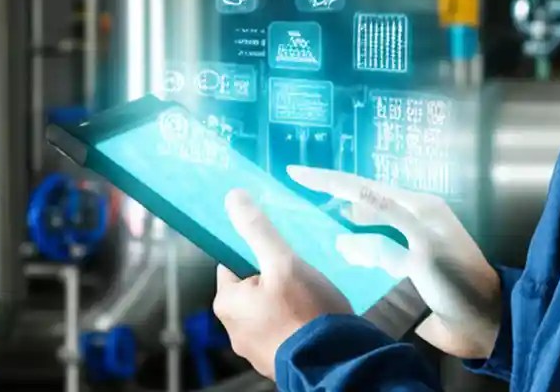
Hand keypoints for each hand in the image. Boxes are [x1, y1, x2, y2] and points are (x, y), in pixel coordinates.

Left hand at [213, 189, 352, 378]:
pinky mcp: (277, 361)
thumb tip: (233, 197)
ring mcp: (255, 350)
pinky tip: (314, 319)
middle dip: (274, 280)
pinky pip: (282, 331)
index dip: (258, 255)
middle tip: (300, 276)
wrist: (333, 362)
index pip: (233, 264)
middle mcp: (233, 330)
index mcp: (226, 304)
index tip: (281, 256)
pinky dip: (295, 324)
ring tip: (311, 298)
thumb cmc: (305, 310)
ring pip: (268, 310)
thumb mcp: (282, 262)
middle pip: (252, 288)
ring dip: (286, 303)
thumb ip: (258, 230)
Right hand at [289, 166, 502, 359]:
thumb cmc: (458, 286)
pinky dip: (357, 244)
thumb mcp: (422, 260)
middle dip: (334, 193)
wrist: (484, 322)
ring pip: (369, 221)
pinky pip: (375, 246)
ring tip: (314, 218)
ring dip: (345, 218)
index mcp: (419, 208)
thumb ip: (382, 246)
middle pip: (366, 199)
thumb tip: (343, 237)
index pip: (366, 188)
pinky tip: (341, 250)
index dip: (330, 180)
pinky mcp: (409, 263)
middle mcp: (414, 218)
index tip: (297, 172)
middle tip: (299, 191)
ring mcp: (412, 240)